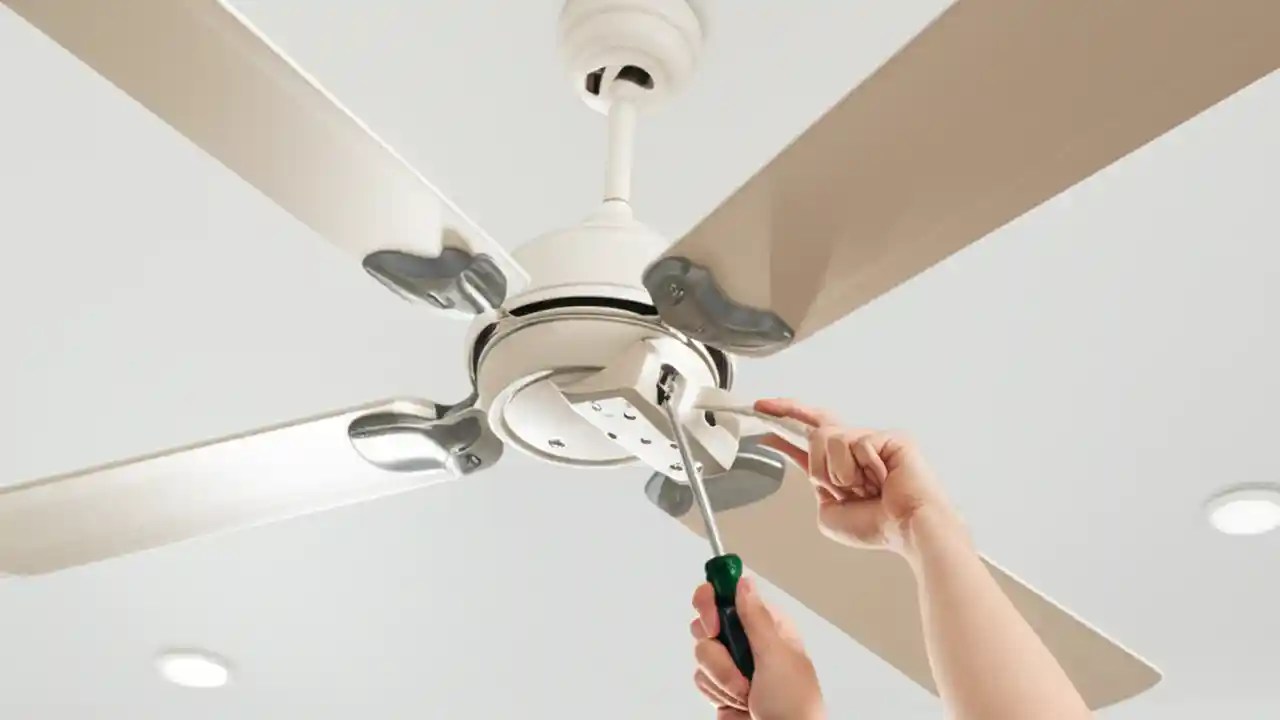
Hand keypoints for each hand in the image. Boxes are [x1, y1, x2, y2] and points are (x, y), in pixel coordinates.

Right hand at [690, 576, 823, 719]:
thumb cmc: (794, 706)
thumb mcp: (777, 655)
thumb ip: (756, 619)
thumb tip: (743, 583)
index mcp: (768, 626)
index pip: (730, 594)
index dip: (713, 600)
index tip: (713, 620)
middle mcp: (749, 641)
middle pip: (708, 620)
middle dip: (717, 647)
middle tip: (735, 660)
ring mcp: (733, 664)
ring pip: (702, 652)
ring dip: (722, 676)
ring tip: (746, 692)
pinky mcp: (719, 686)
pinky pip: (700, 677)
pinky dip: (716, 691)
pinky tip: (737, 702)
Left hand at [755, 398, 957, 553]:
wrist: (908, 529)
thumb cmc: (878, 526)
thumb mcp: (828, 510)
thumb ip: (814, 483)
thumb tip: (804, 461)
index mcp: (843, 463)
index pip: (809, 434)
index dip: (785, 419)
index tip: (763, 409)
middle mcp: (856, 447)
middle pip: (816, 432)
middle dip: (821, 462)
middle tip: (843, 488)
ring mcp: (873, 439)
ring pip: (828, 438)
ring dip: (840, 472)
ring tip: (866, 489)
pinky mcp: (889, 436)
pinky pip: (856, 443)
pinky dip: (864, 469)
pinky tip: (883, 481)